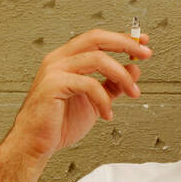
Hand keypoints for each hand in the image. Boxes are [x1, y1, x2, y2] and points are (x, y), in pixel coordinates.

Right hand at [1, 28, 150, 166]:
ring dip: (122, 76)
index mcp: (67, 59)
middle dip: (125, 44)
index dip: (122, 38)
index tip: (144, 42)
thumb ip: (113, 85)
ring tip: (133, 93)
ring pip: (98, 59)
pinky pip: (89, 84)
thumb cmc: (59, 123)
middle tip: (145, 55)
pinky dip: (105, 99)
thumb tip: (135, 69)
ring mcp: (54, 70)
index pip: (97, 39)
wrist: (34, 143)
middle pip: (96, 39)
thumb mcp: (96, 101)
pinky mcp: (53, 85)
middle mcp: (59, 59)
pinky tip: (107, 114)